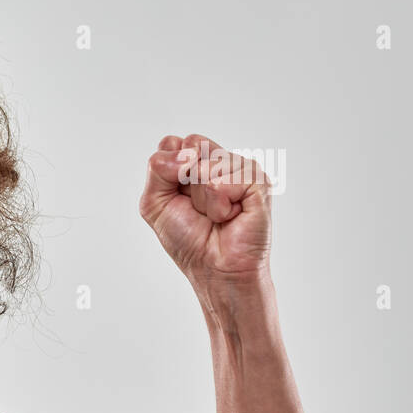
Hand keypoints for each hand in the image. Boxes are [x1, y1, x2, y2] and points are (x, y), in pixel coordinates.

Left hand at [140, 133, 271, 287]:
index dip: (167, 171)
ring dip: (202, 200)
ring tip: (216, 215)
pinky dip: (218, 206)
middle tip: (198, 208)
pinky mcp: (258, 181)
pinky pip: (221, 182)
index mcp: (197, 161)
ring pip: (205, 166)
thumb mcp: (154, 203)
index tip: (178, 197)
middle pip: (191, 145)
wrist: (214, 268)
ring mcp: (242, 168)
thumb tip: (185, 154)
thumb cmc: (189, 239)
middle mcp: (221, 160)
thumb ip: (157, 169)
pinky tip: (231, 217)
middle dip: (183, 182)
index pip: (172, 143)